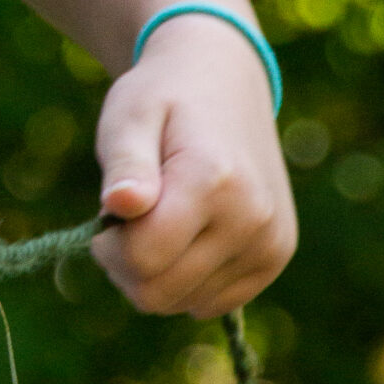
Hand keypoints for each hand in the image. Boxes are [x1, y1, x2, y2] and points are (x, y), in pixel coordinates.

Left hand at [88, 17, 295, 316]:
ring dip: (157, 272)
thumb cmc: (164, 97)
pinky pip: (213, 302)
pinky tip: (188, 236)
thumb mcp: (130, 114)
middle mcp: (252, 218)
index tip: (108, 212)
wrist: (225, 81)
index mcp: (213, 180)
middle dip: (127, 264)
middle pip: (159, 292)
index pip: (142, 259)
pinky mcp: (276, 256)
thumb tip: (120, 205)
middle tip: (130, 218)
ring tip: (163, 219)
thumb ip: (126, 163)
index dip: (107, 244)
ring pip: (183, 303)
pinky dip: (187, 280)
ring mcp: (270, 241)